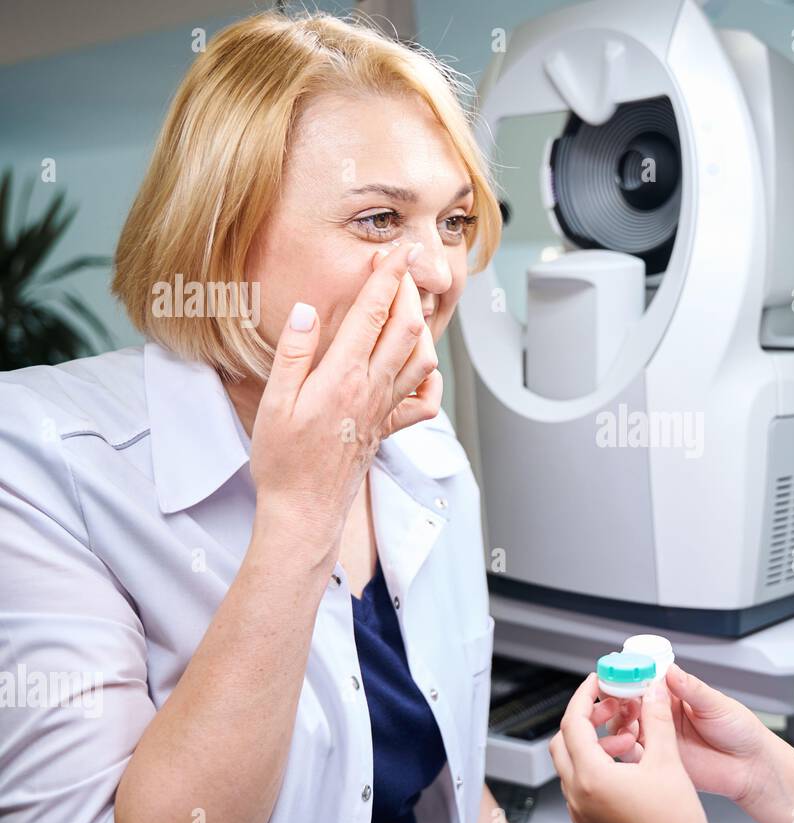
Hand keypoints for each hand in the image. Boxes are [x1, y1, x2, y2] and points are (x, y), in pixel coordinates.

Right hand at [249, 240, 441, 547]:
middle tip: (405, 266)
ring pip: (423, 359)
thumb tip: (307, 311)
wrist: (304, 509)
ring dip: (422, 327)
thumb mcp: (274, 402)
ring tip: (411, 305)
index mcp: (343, 377)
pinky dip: (430, 379)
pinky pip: (423, 401)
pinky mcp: (388, 428)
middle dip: (410, 291)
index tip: (395, 252)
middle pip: (407, 328)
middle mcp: (372, 389)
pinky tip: (420, 366)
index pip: (373, 315)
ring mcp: (385, 409)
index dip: (387, 278)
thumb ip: (294, 353)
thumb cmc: (283, 460)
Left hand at [549, 674, 721, 822]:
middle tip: (610, 708)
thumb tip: (654, 692)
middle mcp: (579, 799)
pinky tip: (625, 768)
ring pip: (571, 766)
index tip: (595, 683)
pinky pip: (580, 789)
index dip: (584, 697)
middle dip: (586, 720)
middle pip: (563, 743)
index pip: (573, 724)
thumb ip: (656, 719)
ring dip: (593, 746)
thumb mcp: (667, 760)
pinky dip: (595, 770)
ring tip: (627, 742)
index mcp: (592, 779)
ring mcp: (581, 816)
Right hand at [606, 663, 776, 804]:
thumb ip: (692, 689)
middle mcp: (664, 716)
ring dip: (621, 722)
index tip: (623, 673)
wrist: (752, 767)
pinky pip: (635, 755)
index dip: (632, 676)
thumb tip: (670, 671)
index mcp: (676, 695)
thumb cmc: (741, 732)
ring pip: (626, 727)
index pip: (646, 681)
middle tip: (622, 700)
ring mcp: (660, 739)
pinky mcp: (660, 762)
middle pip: (629, 703)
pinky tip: (631, 743)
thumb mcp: (717, 704)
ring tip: (629, 720)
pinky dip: (626, 748)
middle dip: (621, 699)